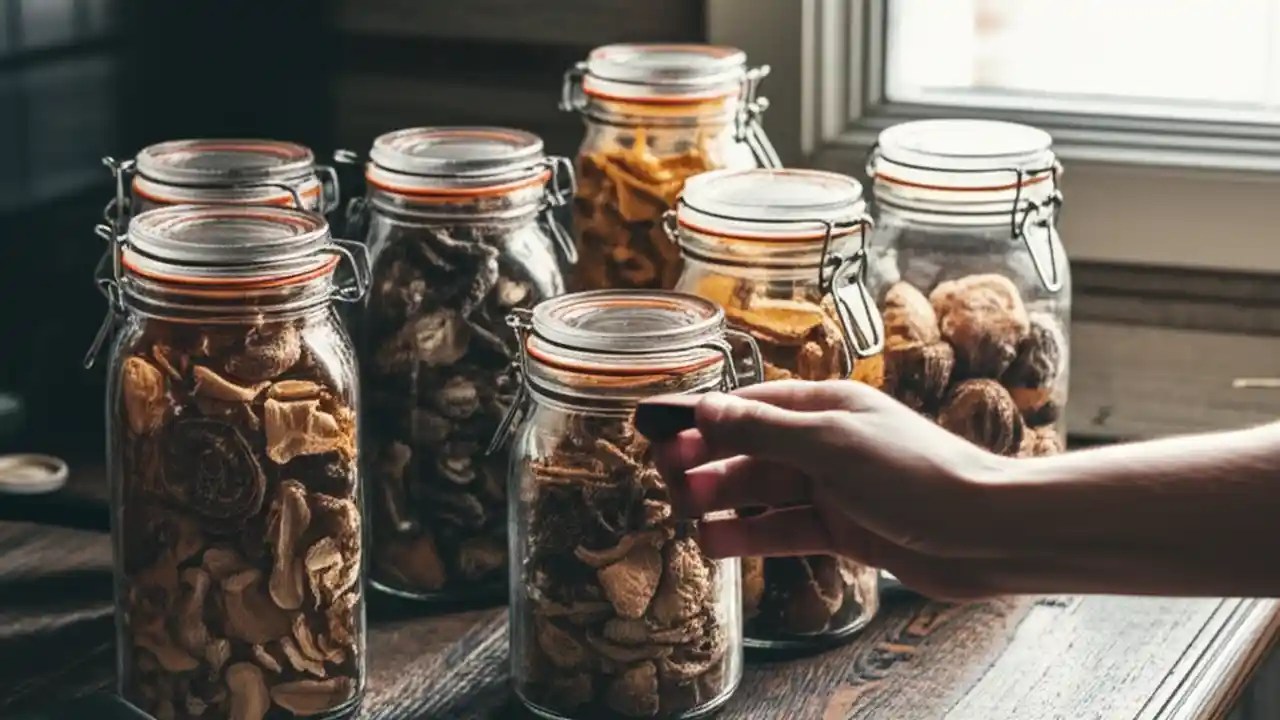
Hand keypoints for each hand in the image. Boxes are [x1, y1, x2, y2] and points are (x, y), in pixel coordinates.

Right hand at [650, 380, 1015, 599]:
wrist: (983, 533)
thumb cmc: (914, 473)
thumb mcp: (830, 443)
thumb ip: (762, 429)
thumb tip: (702, 409)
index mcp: (824, 405)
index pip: (747, 406)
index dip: (699, 418)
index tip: (654, 429)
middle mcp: (825, 442)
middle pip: (748, 449)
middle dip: (704, 460)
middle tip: (663, 477)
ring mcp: (833, 488)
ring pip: (761, 492)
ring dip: (720, 499)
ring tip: (682, 511)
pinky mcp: (842, 531)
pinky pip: (783, 530)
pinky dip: (749, 536)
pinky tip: (715, 543)